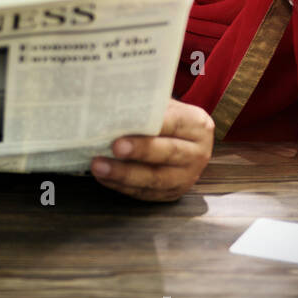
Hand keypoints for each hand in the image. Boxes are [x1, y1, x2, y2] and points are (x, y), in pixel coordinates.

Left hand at [90, 99, 213, 201]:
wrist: (182, 143)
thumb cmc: (166, 120)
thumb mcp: (163, 106)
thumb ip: (146, 105)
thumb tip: (113, 103)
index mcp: (198, 126)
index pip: (176, 123)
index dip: (154, 124)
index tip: (131, 122)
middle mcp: (198, 153)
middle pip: (168, 153)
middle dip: (140, 151)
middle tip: (115, 147)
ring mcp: (186, 177)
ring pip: (156, 179)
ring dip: (124, 174)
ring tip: (99, 166)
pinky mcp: (171, 194)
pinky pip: (145, 192)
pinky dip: (121, 186)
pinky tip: (104, 177)